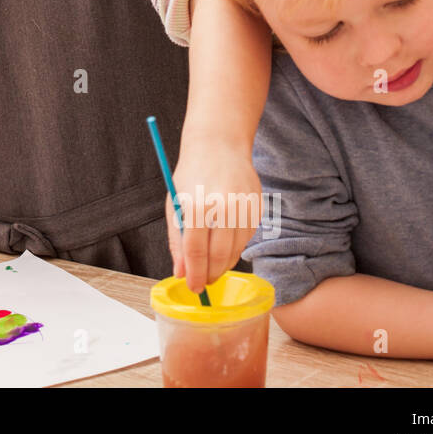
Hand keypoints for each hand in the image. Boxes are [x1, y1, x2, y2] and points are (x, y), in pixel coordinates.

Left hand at [167, 139, 262, 292]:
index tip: (193, 287)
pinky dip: (235, 248)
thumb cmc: (191, 176)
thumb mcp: (175, 205)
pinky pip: (246, 239)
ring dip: (223, 265)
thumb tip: (180, 272)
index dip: (194, 273)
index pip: (196, 250)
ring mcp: (243, 207)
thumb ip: (177, 240)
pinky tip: (225, 244)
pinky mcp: (257, 208)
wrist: (219, 146)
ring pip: (236, 250)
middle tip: (203, 283)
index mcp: (196, 205)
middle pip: (219, 255)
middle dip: (210, 275)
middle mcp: (223, 207)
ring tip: (212, 266)